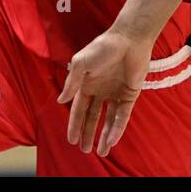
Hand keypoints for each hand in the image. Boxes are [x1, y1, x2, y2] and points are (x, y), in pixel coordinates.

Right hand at [57, 26, 153, 155]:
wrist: (129, 39)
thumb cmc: (103, 47)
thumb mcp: (81, 63)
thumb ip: (72, 82)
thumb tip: (60, 100)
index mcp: (87, 83)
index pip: (79, 108)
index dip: (74, 124)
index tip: (71, 140)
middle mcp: (100, 90)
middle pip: (93, 116)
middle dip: (88, 133)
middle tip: (84, 149)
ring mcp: (116, 93)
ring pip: (109, 120)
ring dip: (104, 135)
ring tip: (100, 152)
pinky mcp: (130, 95)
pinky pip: (123, 116)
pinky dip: (117, 128)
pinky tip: (112, 139)